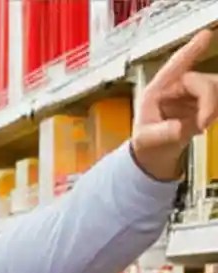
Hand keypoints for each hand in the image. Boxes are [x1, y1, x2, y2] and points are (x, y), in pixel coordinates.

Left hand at [132, 29, 217, 179]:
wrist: (154, 153)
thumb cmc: (146, 141)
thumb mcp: (147, 139)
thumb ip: (163, 133)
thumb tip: (180, 128)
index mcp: (158, 90)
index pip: (176, 66)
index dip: (191, 50)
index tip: (206, 35)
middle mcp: (177, 87)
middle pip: (206, 82)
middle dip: (210, 101)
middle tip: (203, 124)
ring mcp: (193, 94)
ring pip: (217, 89)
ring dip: (214, 106)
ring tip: (200, 126)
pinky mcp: (206, 103)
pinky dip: (216, 110)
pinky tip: (205, 124)